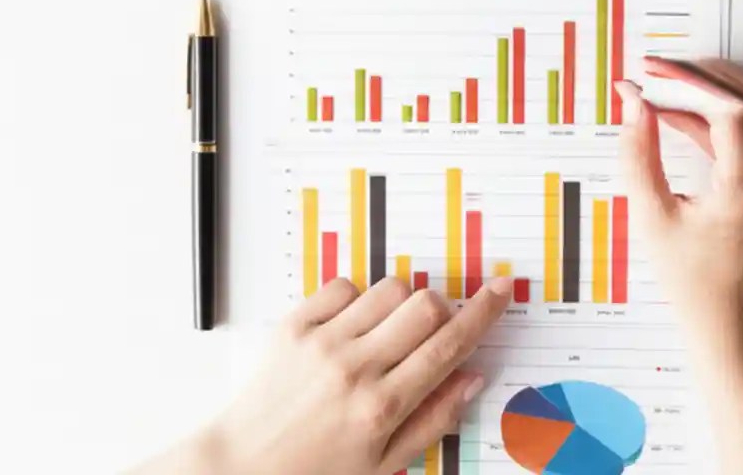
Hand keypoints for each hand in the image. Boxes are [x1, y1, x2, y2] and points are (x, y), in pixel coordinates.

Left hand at [137, 277, 512, 474]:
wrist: (242, 466)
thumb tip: (472, 378)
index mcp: (383, 406)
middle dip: (442, 309)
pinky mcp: (294, 326)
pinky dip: (357, 298)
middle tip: (432, 329)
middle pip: (426, 305)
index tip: (500, 291)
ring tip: (383, 334)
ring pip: (389, 289)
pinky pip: (344, 285)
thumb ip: (434, 418)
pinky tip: (350, 328)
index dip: (483, 312)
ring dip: (400, 303)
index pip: (450, 345)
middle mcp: (355, 369)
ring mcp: (322, 343)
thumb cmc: (314, 470)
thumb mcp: (384, 461)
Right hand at [614, 57, 742, 317]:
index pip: (729, 113)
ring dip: (724, 92)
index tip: (650, 78)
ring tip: (678, 88)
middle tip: (662, 72)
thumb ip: (639, 157)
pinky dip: (733, 115)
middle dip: (706, 77)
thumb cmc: (690, 281)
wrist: (730, 322)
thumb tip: (634, 106)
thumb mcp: (652, 219)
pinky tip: (694, 118)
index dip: (688, 85)